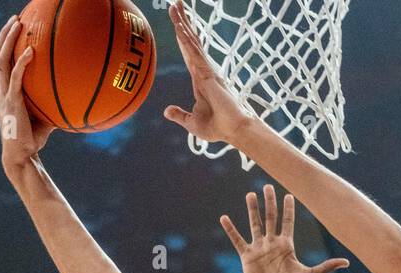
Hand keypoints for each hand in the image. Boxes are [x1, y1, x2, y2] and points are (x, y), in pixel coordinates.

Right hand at [0, 16, 53, 177]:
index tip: (14, 28)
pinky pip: (15, 78)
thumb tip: (71, 96)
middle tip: (15, 18)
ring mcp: (3, 95)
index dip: (4, 43)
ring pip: (1, 60)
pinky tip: (31, 52)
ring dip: (8, 40)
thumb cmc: (32, 139)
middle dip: (4, 34)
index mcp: (2, 90)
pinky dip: (22, 63)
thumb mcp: (43, 116)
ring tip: (18, 25)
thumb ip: (50, 103)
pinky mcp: (11, 102)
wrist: (22, 156)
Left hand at [164, 1, 248, 147]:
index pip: (187, 52)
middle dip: (182, 21)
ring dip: (182, 24)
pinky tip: (180, 28)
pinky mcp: (209, 74)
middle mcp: (203, 70)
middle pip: (189, 41)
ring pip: (191, 42)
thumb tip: (166, 111)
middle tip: (174, 3)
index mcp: (199, 79)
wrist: (233, 131)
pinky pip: (195, 53)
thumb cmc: (218, 128)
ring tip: (175, 6)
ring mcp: (207, 70)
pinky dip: (187, 40)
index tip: (177, 20)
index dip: (181, 36)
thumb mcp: (192, 123)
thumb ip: (179, 115)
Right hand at [221, 186, 348, 272]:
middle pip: (271, 218)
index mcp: (286, 246)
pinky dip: (231, 229)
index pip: (288, 222)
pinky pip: (237, 240)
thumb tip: (347, 262)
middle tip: (268, 185)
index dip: (288, 208)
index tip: (289, 194)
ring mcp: (259, 250)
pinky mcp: (247, 257)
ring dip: (252, 210)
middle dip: (270, 202)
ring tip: (250, 194)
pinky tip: (224, 218)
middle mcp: (272, 244)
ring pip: (254, 224)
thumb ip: (327, 266)